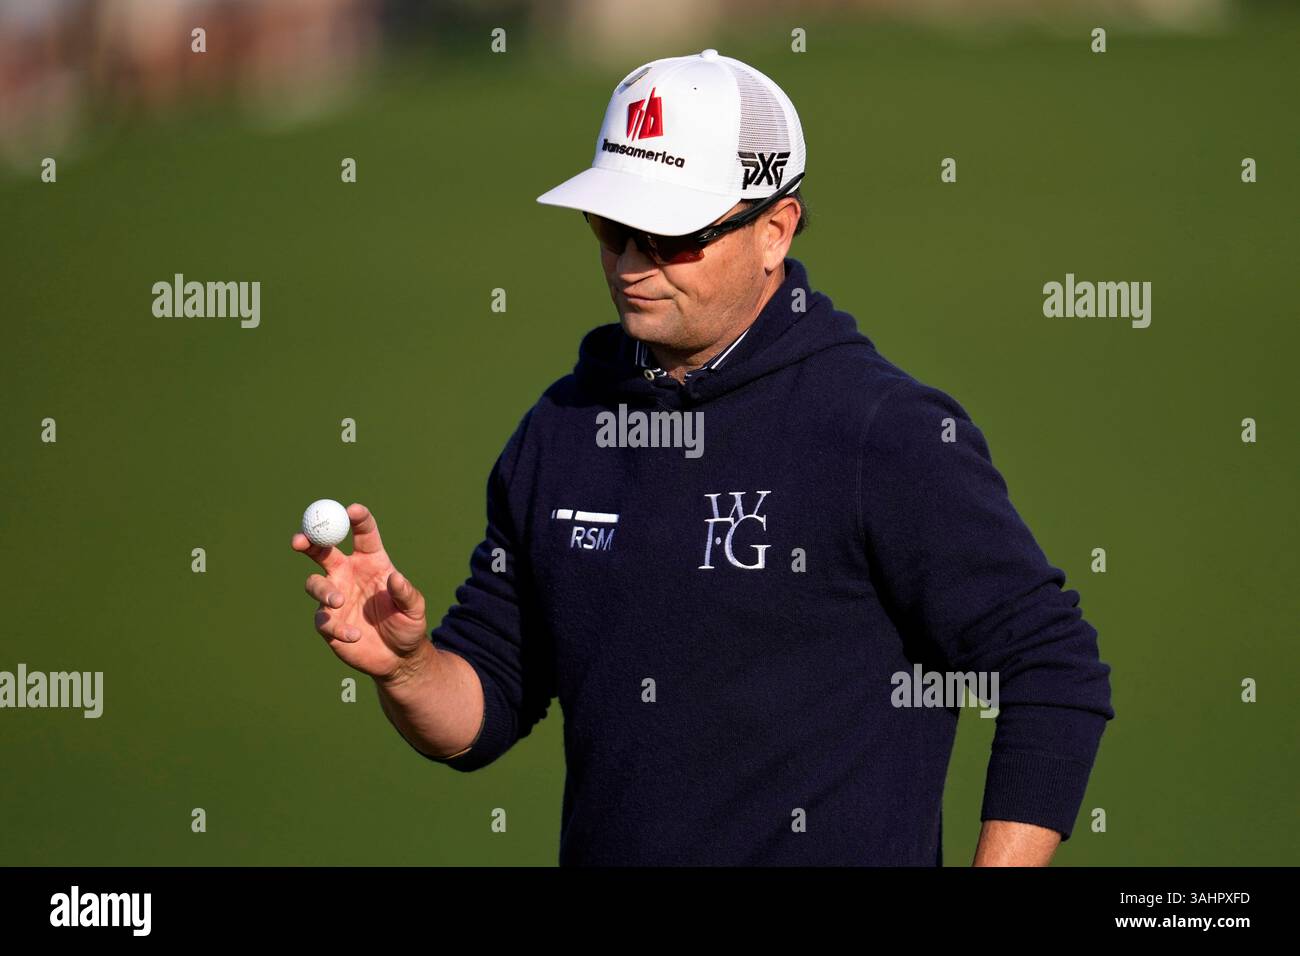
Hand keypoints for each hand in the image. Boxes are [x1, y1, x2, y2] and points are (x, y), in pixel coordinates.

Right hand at [293, 503, 429, 681]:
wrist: (398, 657)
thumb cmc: (408, 625)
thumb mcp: (415, 609)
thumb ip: (406, 593)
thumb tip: (395, 578)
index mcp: (371, 561)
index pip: (362, 533)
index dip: (356, 519)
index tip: (351, 510)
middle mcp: (348, 574)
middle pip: (322, 550)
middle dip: (308, 540)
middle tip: (300, 540)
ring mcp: (335, 597)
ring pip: (314, 583)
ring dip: (323, 590)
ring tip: (338, 601)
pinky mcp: (328, 623)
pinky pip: (323, 619)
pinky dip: (336, 627)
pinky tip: (354, 635)